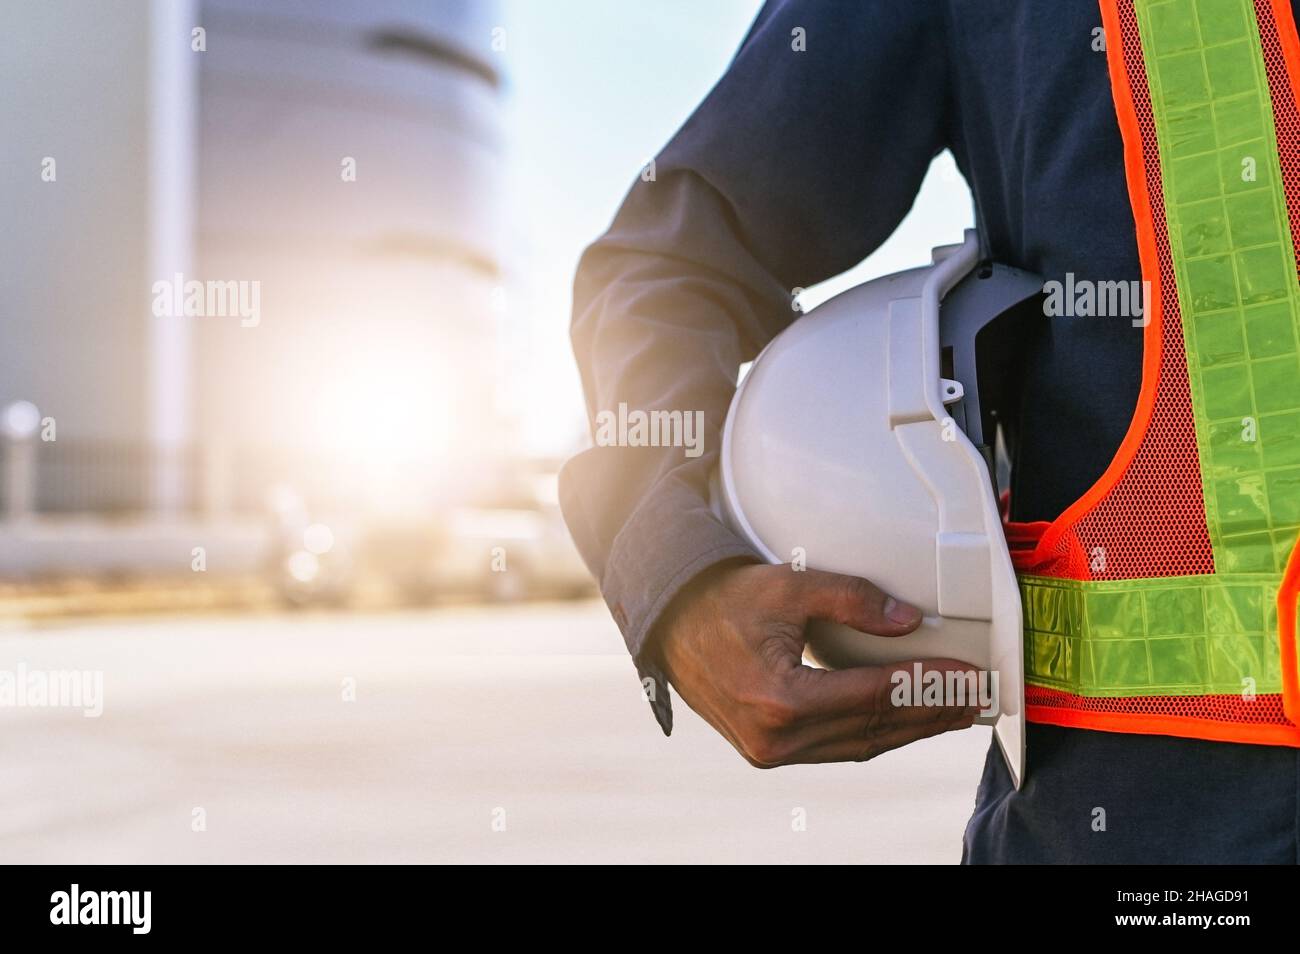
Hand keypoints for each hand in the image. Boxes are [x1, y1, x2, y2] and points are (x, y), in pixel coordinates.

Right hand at [651, 562, 979, 766]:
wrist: (669, 624)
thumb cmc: (723, 601)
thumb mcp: (787, 587)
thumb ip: (850, 599)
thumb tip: (907, 620)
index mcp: (779, 698)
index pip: (874, 695)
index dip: (928, 685)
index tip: (970, 677)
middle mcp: (775, 736)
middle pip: (874, 728)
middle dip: (933, 712)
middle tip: (980, 699)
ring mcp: (770, 751)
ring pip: (860, 745)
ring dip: (911, 729)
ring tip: (955, 712)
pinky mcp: (768, 751)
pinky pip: (837, 747)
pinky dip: (877, 733)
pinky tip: (906, 721)